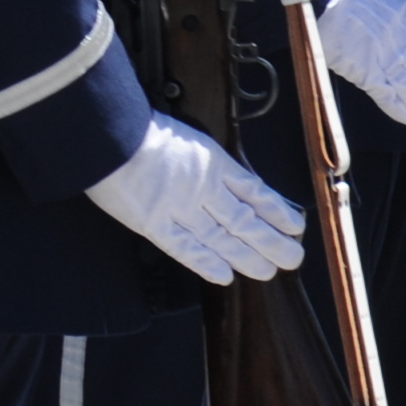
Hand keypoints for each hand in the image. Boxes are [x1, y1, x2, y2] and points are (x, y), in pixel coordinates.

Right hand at [85, 115, 304, 285]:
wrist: (110, 134)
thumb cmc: (145, 128)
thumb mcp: (191, 137)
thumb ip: (210, 160)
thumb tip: (231, 178)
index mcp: (215, 163)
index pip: (255, 192)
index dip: (277, 211)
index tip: (295, 225)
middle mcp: (204, 189)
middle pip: (245, 220)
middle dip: (271, 241)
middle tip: (292, 258)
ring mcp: (179, 209)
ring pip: (222, 239)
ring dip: (247, 257)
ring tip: (269, 270)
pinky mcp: (154, 224)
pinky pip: (184, 249)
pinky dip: (205, 264)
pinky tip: (225, 276)